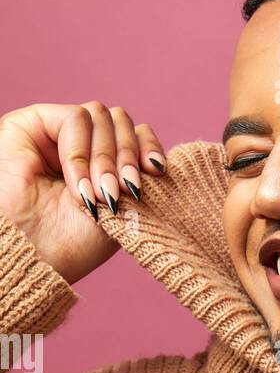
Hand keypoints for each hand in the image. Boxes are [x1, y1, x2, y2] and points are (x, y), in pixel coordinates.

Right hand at [0, 102, 167, 283]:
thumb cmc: (71, 245)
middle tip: (121, 192)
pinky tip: (77, 184)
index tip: (155, 170)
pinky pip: (76, 118)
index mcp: (99, 163)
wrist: (34, 257)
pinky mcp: (30, 124)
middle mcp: (77, 145)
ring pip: (100, 116)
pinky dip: (81, 152)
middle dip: (126, 157)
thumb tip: (156, 160)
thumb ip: (136, 177)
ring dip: (105, 159)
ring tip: (97, 195)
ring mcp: (53, 133)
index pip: (133, 132)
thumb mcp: (120, 210)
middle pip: (119, 120)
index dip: (147, 146)